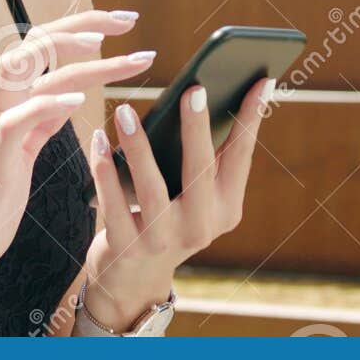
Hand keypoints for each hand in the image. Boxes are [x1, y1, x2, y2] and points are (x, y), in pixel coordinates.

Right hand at [0, 10, 151, 302]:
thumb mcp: (23, 154)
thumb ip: (42, 122)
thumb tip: (69, 93)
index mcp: (10, 106)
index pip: (43, 48)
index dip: (83, 28)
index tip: (125, 21)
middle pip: (35, 44)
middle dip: (83, 25)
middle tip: (130, 19)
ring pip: (23, 71)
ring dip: (73, 58)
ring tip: (114, 52)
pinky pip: (15, 122)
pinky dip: (46, 105)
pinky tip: (78, 101)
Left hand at [80, 75, 274, 329]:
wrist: (133, 279)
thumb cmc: (166, 218)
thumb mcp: (194, 196)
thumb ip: (201, 157)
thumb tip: (204, 96)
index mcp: (225, 209)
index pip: (241, 156)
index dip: (251, 118)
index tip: (260, 81)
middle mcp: (201, 227)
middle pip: (202, 171)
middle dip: (198, 129)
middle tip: (193, 89)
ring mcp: (164, 241)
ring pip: (153, 189)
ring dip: (139, 147)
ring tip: (126, 111)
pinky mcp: (127, 248)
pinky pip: (114, 204)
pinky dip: (105, 170)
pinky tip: (99, 139)